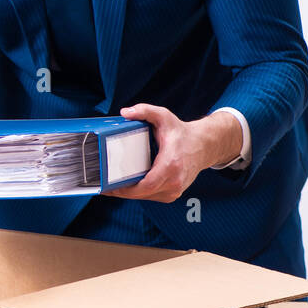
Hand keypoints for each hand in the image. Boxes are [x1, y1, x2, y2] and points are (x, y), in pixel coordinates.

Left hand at [107, 104, 242, 202]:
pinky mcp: (173, 194)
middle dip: (121, 192)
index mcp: (171, 165)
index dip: (126, 189)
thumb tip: (125, 112)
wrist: (203, 145)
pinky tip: (127, 187)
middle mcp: (174, 181)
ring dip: (128, 193)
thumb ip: (145, 111)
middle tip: (104, 187)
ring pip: (146, 197)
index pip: (146, 185)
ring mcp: (175, 190)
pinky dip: (139, 193)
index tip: (110, 187)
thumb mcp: (164, 117)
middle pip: (142, 194)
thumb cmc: (182, 133)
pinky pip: (151, 196)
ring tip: (112, 187)